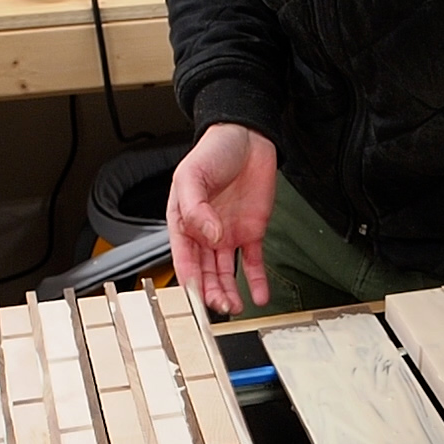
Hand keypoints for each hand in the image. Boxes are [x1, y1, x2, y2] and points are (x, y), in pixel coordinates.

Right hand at [166, 123, 277, 313]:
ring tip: (236, 307)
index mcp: (184, 221)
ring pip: (226, 272)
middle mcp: (205, 233)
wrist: (248, 136)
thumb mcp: (192, 174)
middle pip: (205, 271)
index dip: (189, 279)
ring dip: (230, 291)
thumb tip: (209, 234)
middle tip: (220, 306)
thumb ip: (196, 206)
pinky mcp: (252, 232)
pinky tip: (260, 296)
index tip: (196, 296)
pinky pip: (253, 262)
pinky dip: (257, 281)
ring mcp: (229, 234)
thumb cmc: (213, 151)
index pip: (183, 258)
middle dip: (211, 292)